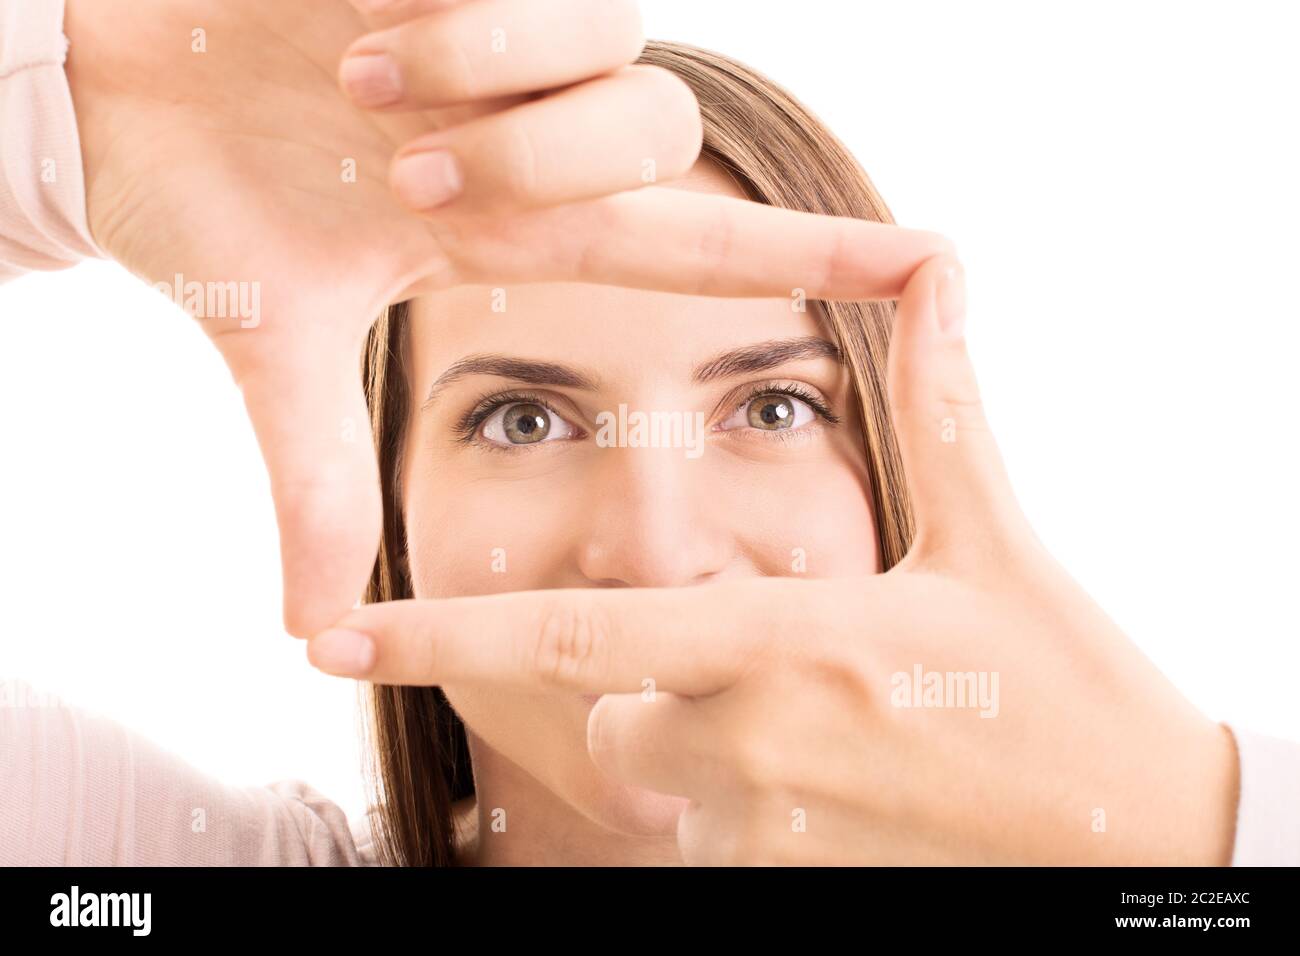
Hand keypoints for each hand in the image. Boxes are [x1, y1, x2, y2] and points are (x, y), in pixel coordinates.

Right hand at [63, 0, 950, 634]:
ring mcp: (513, 51)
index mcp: (512, 229)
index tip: (931, 264)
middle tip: (408, 193)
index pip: (695, 248)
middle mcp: (537, 137)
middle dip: (546, 176)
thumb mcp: (272, 353)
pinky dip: (461, 31)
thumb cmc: (198, 211)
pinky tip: (364, 36)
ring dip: (493, 104)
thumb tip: (316, 633)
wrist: (113, 97)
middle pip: (664, 152)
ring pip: (629, 74)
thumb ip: (318, 485)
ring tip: (366, 105)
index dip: (812, 258)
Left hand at [306, 253, 1238, 865]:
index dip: (439, 634)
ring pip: (650, 770)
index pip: (570, 633)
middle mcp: (751, 741)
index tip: (331, 638)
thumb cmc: (1064, 680)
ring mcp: (764, 829)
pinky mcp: (784, 881)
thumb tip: (936, 267)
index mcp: (785, 637)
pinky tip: (834, 774)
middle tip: (772, 654)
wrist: (1131, 835)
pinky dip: (733, 794)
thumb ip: (936, 402)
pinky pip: (702, 830)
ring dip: (694, 734)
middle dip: (641, 676)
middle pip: (608, 704)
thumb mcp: (992, 534)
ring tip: (820, 718)